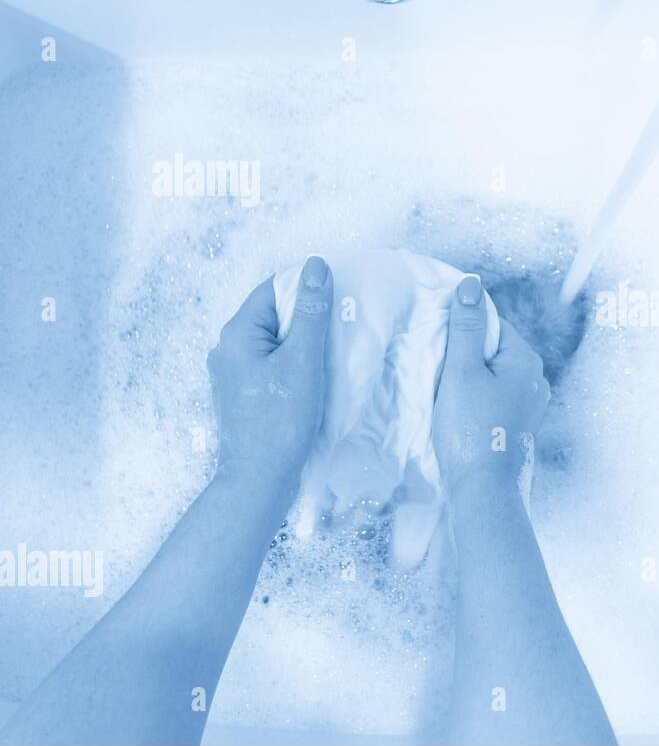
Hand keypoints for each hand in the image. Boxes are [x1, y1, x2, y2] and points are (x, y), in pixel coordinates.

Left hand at [207, 256, 332, 486]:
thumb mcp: (302, 361)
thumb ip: (311, 312)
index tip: (340, 296)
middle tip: (342, 325)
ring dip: (304, 342)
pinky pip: (273, 364)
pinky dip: (295, 364)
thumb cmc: (281, 420)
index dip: (307, 288)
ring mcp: (234, 373)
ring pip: (275, 342)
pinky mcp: (245, 394)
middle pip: (274, 315)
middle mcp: (228, 349)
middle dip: (308, 317)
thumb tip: (317, 267)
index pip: (273, 289)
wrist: (260, 479)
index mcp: (237, 333)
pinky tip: (317, 376)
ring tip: (333, 352)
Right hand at [434, 274, 550, 496]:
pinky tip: (459, 413)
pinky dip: (476, 400)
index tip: (439, 347)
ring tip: (447, 395)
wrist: (482, 490)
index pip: (491, 324)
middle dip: (465, 356)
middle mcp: (536, 379)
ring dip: (468, 380)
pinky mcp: (519, 424)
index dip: (462, 331)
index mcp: (526, 359)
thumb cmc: (471, 430)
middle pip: (493, 350)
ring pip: (492, 376)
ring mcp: (530, 404)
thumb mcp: (462, 371)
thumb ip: (466, 327)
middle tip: (440, 373)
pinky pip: (495, 398)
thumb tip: (470, 284)